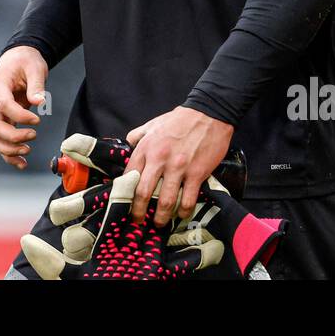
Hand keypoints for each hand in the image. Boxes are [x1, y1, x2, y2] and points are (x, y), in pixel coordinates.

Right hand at [0, 45, 47, 168]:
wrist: (17, 58)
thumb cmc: (26, 61)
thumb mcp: (35, 67)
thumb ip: (36, 85)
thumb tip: (39, 102)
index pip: (3, 105)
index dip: (19, 116)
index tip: (37, 120)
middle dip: (12, 136)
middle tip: (33, 136)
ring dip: (8, 148)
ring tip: (27, 150)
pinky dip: (7, 154)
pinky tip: (22, 163)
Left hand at [126, 106, 233, 226]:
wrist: (209, 113)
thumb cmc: (180, 119)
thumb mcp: (153, 123)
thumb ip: (137, 135)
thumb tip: (126, 146)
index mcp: (146, 147)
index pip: (129, 175)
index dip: (125, 193)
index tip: (125, 203)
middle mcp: (159, 159)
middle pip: (143, 192)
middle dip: (138, 211)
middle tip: (139, 220)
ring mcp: (178, 168)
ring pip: (165, 201)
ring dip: (161, 217)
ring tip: (159, 222)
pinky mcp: (196, 173)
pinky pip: (187, 199)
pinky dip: (183, 211)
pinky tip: (181, 214)